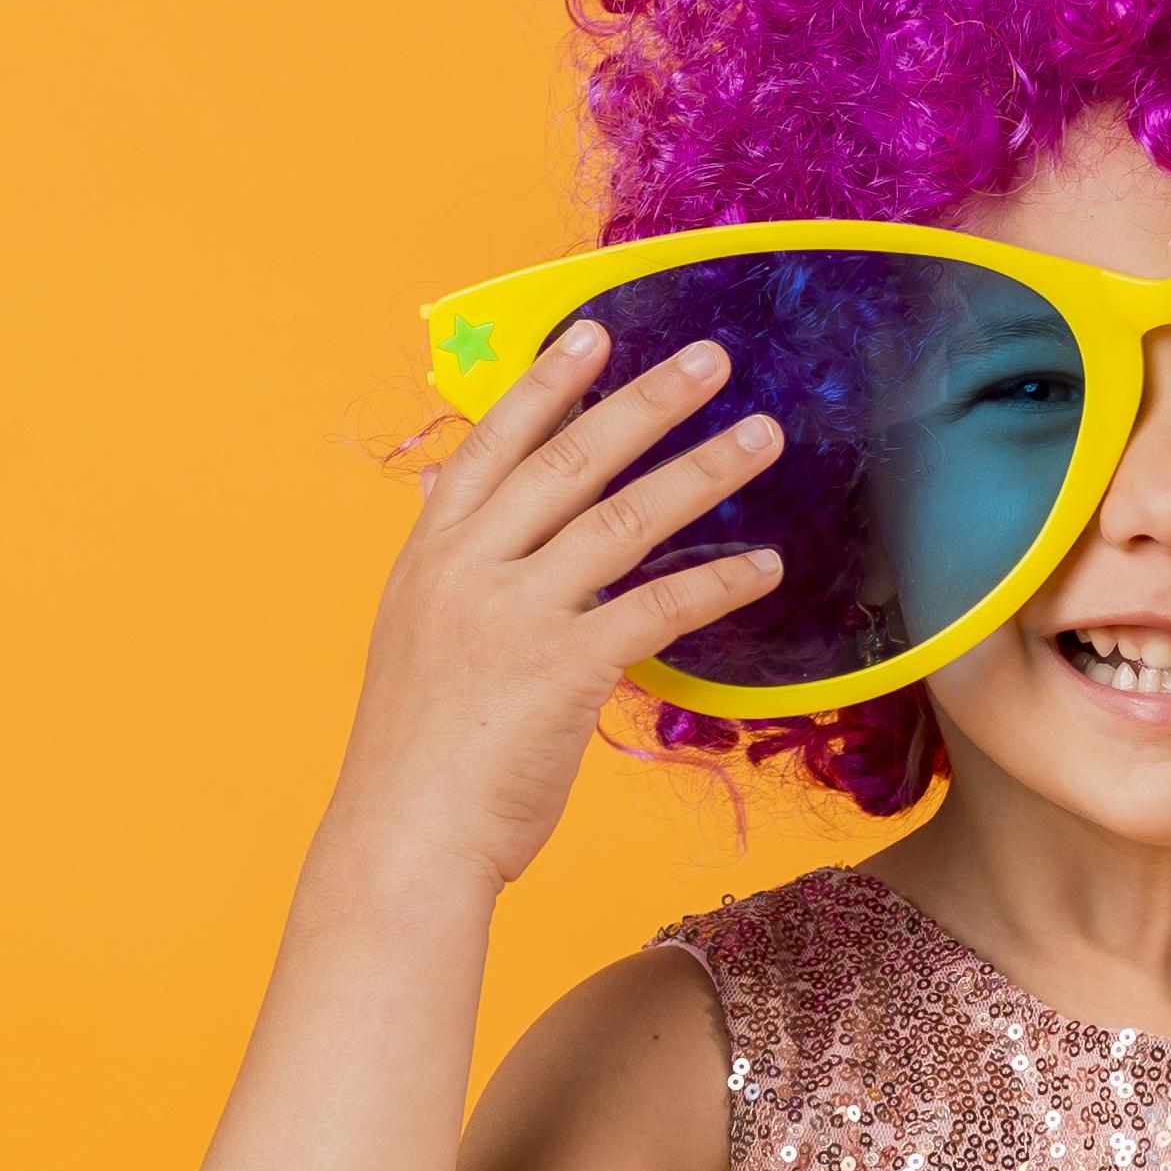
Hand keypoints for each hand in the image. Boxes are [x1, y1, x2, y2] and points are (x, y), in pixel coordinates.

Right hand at [330, 322, 784, 898]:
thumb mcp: (414, 636)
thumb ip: (446, 565)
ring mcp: (514, 615)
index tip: (592, 333)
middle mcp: (468, 570)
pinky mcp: (563, 670)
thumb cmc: (417, 754)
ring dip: (701, 471)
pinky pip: (657, 609)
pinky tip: (767, 564)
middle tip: (709, 357)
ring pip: (623, 520)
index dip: (545, 387)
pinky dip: (717, 582)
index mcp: (431, 556)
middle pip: (569, 462)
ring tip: (762, 433)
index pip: (491, 446)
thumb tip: (446, 498)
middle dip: (644, 401)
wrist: (404, 838)